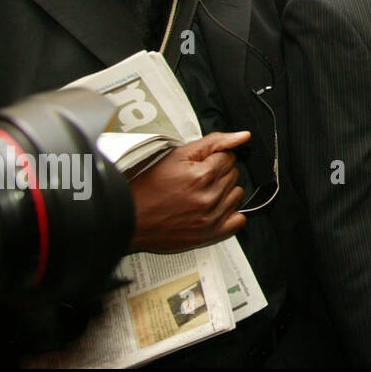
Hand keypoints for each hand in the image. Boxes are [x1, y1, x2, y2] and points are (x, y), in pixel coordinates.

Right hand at [128, 131, 249, 252]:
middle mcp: (208, 198)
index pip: (229, 157)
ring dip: (224, 192)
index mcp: (201, 175)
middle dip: (218, 173)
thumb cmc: (147, 187)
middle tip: (197, 179)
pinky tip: (213, 209)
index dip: (213, 159)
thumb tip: (242, 136)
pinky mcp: (209, 235)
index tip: (200, 165)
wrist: (128, 217)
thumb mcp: (176, 155)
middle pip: (234, 175)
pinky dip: (230, 213)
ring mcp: (210, 218)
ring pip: (237, 194)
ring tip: (201, 193)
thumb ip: (214, 142)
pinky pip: (238, 220)